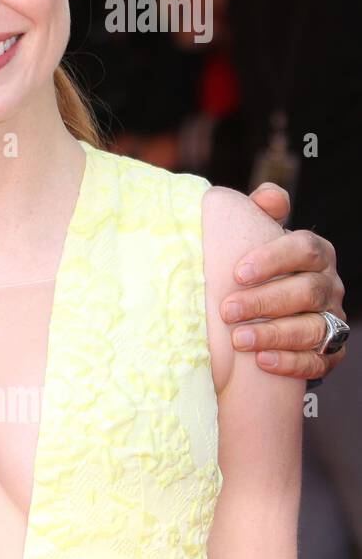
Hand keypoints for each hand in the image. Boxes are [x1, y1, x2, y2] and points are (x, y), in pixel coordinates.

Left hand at [223, 183, 345, 380]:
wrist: (266, 309)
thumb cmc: (259, 267)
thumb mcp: (256, 235)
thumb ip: (261, 211)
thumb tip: (270, 196)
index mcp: (314, 254)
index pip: (305, 248)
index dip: (273, 259)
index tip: (237, 272)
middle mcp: (328, 286)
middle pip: (307, 291)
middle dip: (265, 301)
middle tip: (227, 310)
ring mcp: (332, 320)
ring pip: (314, 328)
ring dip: (275, 334)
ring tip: (239, 339)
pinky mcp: (330, 352)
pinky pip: (319, 360)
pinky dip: (291, 362)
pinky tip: (262, 361)